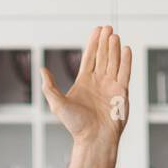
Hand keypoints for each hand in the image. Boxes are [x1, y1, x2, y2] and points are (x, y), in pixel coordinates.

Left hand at [41, 25, 131, 148]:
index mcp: (84, 82)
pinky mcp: (122, 93)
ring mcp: (111, 86)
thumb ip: (50, 86)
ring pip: (114, 62)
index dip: (93, 43)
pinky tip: (126, 49)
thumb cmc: (75, 125)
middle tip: (107, 27)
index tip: (97, 30)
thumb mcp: (57, 104)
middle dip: (105, 42)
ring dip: (114, 49)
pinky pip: (125, 73)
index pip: (90, 58)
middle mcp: (98, 82)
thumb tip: (41, 69)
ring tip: (114, 35)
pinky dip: (126, 61)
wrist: (94, 139)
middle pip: (103, 57)